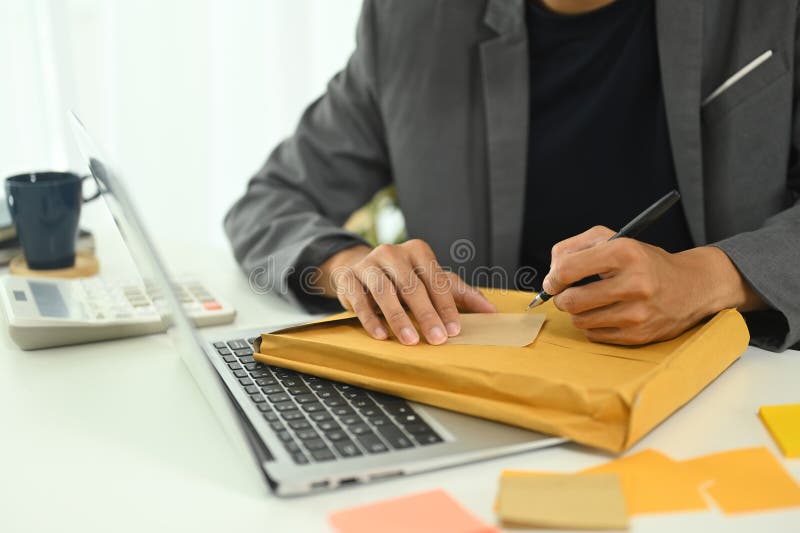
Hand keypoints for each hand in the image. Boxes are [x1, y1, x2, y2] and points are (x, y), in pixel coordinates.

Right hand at [316, 240, 495, 344]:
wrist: (359, 270)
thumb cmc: (403, 279)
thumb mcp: (432, 282)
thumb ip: (460, 295)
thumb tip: (491, 311)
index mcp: (417, 251)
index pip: (435, 279)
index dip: (446, 306)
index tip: (455, 330)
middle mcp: (392, 253)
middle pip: (411, 286)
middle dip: (426, 314)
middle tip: (437, 339)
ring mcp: (368, 264)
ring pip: (384, 290)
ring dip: (398, 317)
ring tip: (410, 340)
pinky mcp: (348, 278)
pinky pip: (359, 299)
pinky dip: (370, 319)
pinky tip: (381, 335)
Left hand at [542, 226, 764, 344]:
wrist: (691, 286)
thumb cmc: (644, 262)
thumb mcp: (612, 240)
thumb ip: (573, 249)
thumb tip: (549, 279)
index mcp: (625, 252)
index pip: (567, 269)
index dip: (553, 278)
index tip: (554, 281)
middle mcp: (634, 283)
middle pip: (570, 301)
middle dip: (563, 298)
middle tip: (569, 293)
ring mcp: (638, 312)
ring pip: (580, 320)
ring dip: (578, 312)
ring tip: (592, 301)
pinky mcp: (639, 335)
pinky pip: (594, 335)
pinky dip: (593, 325)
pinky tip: (607, 313)